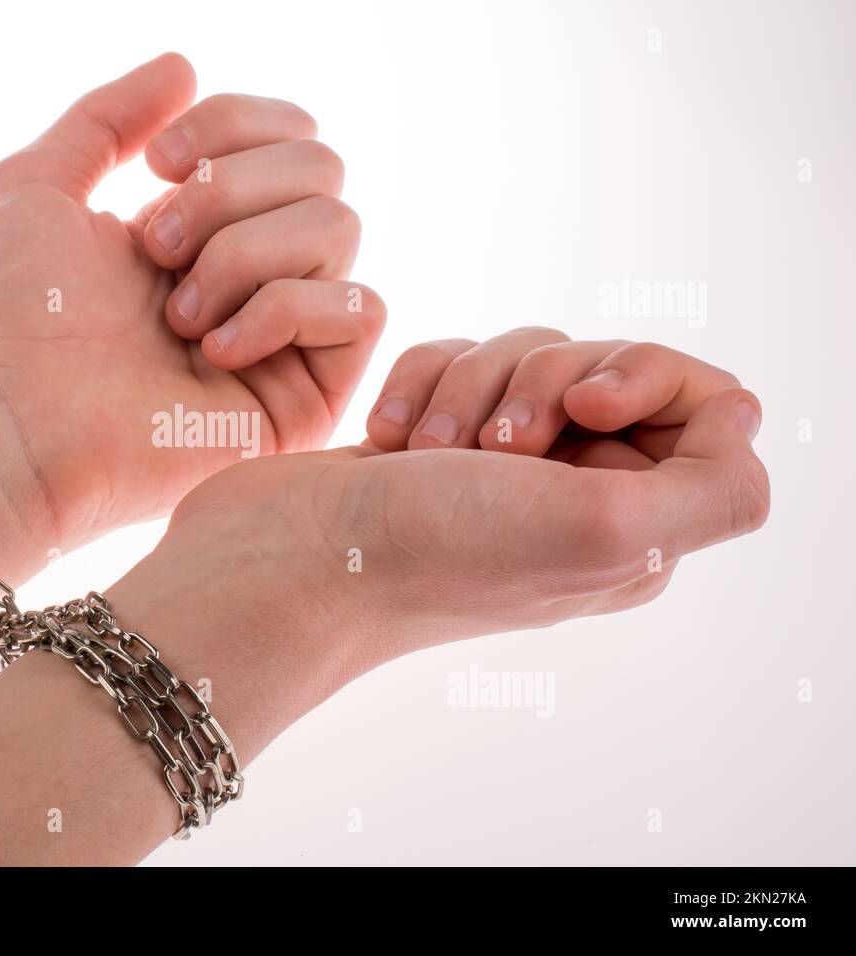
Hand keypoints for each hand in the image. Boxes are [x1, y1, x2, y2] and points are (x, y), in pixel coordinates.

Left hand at [0, 53, 382, 556]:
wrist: (10, 423)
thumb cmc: (7, 315)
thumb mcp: (36, 183)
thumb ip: (107, 115)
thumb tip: (187, 65)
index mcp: (201, 223)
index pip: (285, 133)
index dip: (234, 122)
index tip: (154, 162)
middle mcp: (251, 272)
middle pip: (323, 168)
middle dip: (231, 189)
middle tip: (155, 249)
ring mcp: (281, 335)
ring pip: (339, 228)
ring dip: (245, 253)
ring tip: (174, 316)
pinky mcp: (305, 398)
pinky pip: (359, 309)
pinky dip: (285, 310)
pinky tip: (213, 352)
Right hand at [129, 331, 769, 679]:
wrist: (285, 563)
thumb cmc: (429, 554)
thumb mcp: (604, 533)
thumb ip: (712, 487)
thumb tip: (740, 414)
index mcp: (636, 529)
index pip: (702, 405)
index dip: (644, 378)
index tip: (583, 406)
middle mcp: (575, 498)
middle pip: (606, 368)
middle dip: (540, 380)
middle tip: (493, 445)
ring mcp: (497, 470)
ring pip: (524, 355)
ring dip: (470, 385)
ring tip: (425, 450)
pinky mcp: (432, 442)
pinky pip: (455, 361)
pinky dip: (421, 382)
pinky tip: (388, 439)